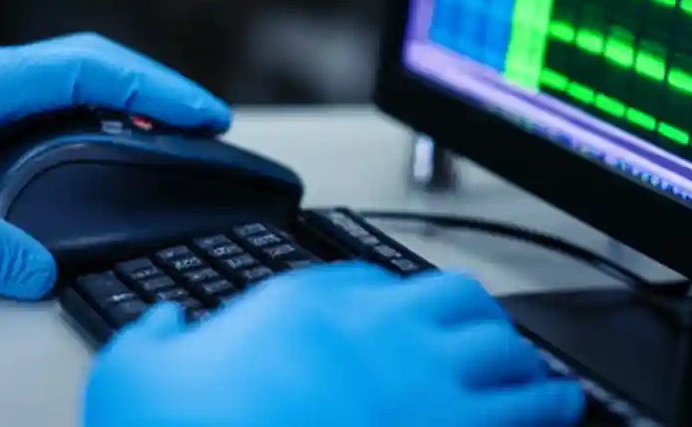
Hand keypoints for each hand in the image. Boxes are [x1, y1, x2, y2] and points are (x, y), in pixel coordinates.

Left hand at [0, 34, 229, 298]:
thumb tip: (39, 275)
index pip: (93, 67)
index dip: (156, 86)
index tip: (207, 114)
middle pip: (95, 64)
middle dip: (157, 86)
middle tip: (207, 123)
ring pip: (74, 80)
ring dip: (128, 97)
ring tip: (172, 131)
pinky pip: (51, 104)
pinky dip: (95, 115)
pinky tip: (105, 144)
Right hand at [83, 264, 583, 425]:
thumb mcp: (134, 373)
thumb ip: (155, 338)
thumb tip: (166, 326)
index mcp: (304, 306)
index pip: (364, 280)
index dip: (385, 305)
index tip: (390, 325)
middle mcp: (375, 329)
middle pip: (451, 298)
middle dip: (470, 318)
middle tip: (477, 340)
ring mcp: (424, 381)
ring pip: (501, 345)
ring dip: (520, 359)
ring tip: (531, 375)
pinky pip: (531, 409)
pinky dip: (550, 406)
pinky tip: (556, 411)